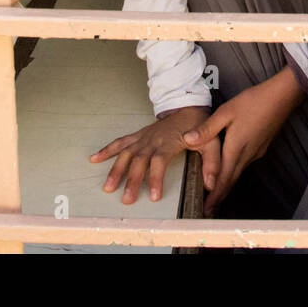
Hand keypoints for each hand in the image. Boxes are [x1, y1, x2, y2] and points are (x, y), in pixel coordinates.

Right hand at [89, 106, 213, 203]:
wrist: (188, 106)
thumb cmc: (199, 127)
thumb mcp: (211, 143)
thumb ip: (212, 163)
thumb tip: (212, 184)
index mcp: (169, 142)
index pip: (159, 160)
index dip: (156, 178)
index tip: (155, 196)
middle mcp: (153, 140)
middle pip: (139, 161)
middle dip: (132, 180)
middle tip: (127, 199)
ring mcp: (143, 137)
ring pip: (126, 153)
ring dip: (116, 170)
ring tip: (108, 187)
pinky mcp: (138, 136)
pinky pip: (120, 142)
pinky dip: (107, 150)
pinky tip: (95, 159)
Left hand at [181, 68, 303, 214]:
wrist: (281, 97)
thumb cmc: (253, 101)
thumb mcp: (225, 111)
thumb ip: (207, 129)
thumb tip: (187, 140)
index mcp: (235, 148)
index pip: (222, 179)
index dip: (213, 196)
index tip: (205, 210)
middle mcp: (247, 155)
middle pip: (230, 182)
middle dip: (218, 198)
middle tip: (207, 212)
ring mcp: (255, 153)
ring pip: (237, 175)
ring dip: (225, 187)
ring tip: (213, 197)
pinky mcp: (259, 148)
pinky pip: (243, 166)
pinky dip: (233, 175)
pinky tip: (227, 173)